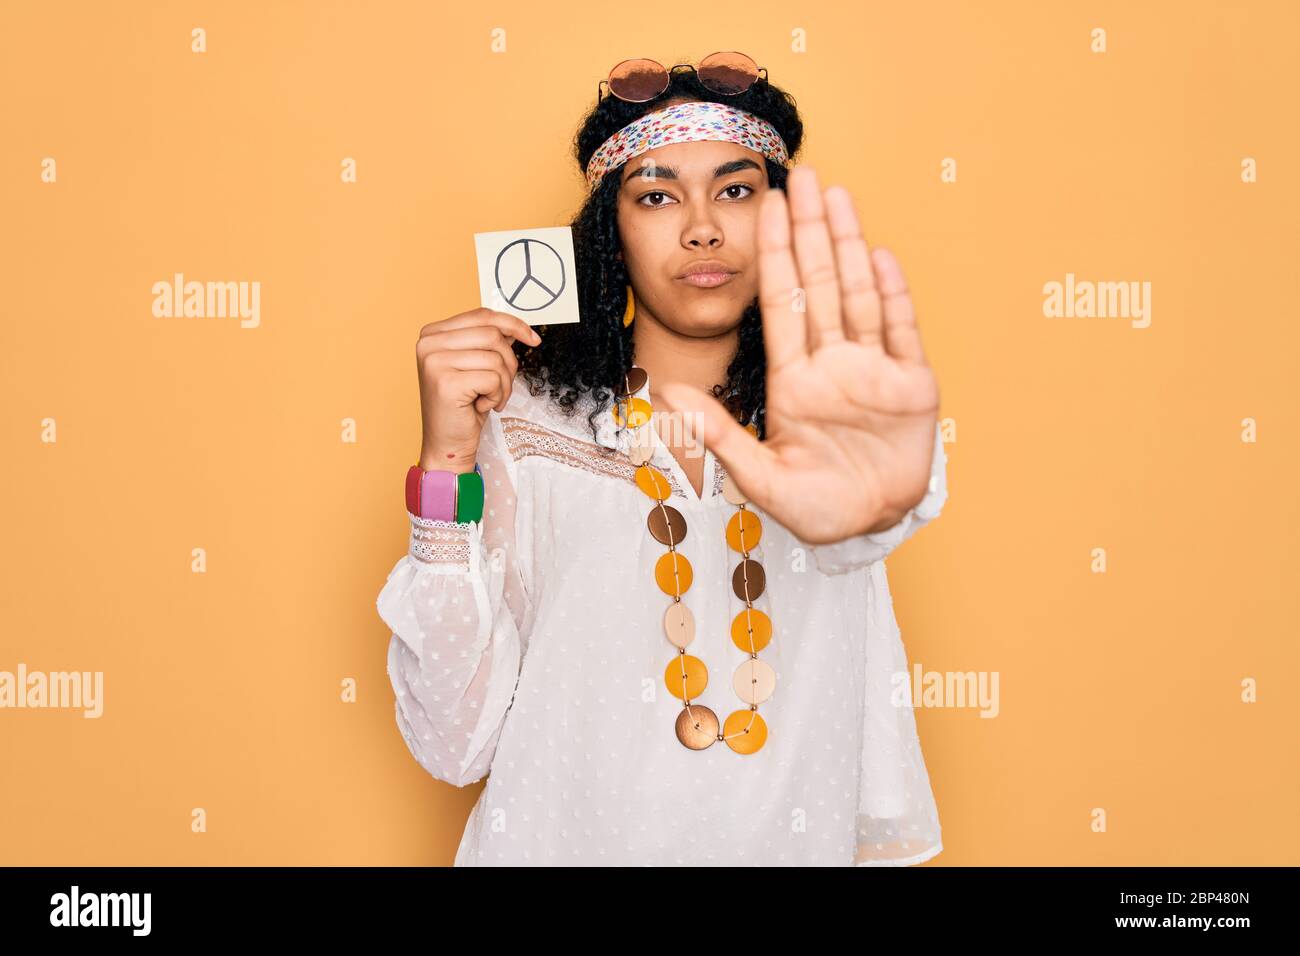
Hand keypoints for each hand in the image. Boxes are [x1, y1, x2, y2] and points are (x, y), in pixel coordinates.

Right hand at [416, 308, 540, 471]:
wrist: (447, 444)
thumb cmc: (463, 406)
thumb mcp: (474, 365)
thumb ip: (487, 342)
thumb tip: (517, 328)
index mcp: (432, 334)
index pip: (482, 315)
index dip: (513, 324)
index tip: (533, 338)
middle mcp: (428, 344)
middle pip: (492, 334)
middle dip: (509, 362)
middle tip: (501, 385)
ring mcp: (434, 362)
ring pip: (495, 357)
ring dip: (503, 383)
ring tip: (489, 398)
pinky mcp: (446, 383)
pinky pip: (493, 378)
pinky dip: (496, 395)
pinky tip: (481, 406)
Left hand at [655, 165, 939, 544]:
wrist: (871, 530)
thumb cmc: (815, 508)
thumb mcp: (760, 478)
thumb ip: (719, 435)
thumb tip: (666, 398)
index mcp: (793, 380)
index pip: (781, 303)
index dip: (775, 254)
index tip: (769, 207)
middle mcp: (831, 364)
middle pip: (819, 284)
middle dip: (811, 231)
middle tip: (804, 174)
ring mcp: (872, 371)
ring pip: (859, 295)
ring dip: (849, 246)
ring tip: (839, 196)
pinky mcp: (912, 386)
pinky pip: (900, 331)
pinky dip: (893, 295)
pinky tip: (881, 255)